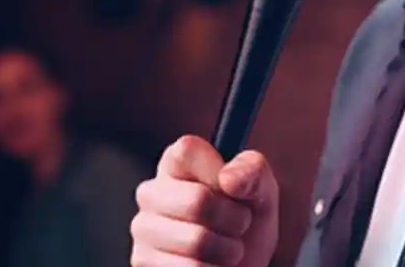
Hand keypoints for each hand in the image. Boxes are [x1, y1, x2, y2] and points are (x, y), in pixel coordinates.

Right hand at [132, 135, 278, 266]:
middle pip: (198, 200)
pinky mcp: (142, 261)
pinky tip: (210, 266)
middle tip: (239, 225)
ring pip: (197, 241)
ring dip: (227, 251)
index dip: (218, 172)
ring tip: (227, 250)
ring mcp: (143, 228)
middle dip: (234, 220)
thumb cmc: (246, 224)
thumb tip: (229, 179)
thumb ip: (254, 172)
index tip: (233, 188)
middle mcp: (152, 191)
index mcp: (176, 163)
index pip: (187, 149)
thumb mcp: (262, 192)